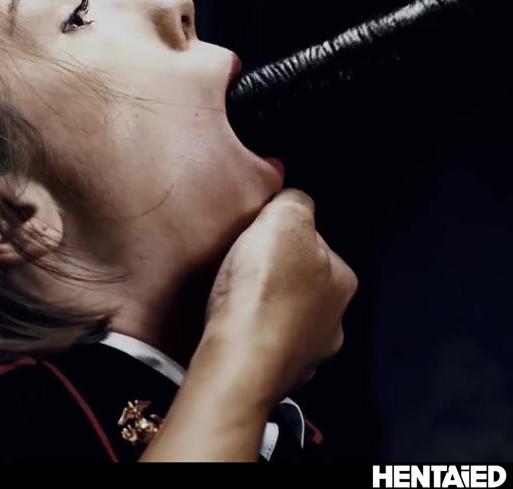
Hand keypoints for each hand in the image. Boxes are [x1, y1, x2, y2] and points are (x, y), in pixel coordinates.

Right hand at [200, 189, 357, 400]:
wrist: (239, 360)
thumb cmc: (263, 292)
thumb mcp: (282, 221)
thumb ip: (294, 202)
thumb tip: (295, 199)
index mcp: (342, 279)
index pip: (314, 243)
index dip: (280, 235)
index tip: (255, 237)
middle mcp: (334, 320)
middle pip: (302, 283)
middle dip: (276, 275)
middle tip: (241, 267)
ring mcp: (308, 354)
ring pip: (286, 319)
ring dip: (265, 310)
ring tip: (232, 301)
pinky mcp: (278, 377)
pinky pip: (264, 347)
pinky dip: (252, 337)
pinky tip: (233, 329)